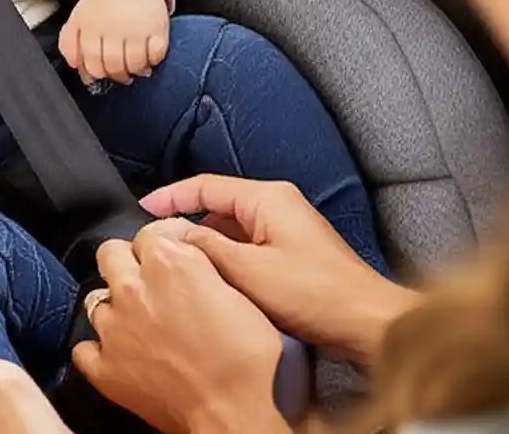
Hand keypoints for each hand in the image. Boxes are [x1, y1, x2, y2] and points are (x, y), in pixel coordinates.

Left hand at [60, 0, 168, 84]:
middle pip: (114, 67)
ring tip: (135, 66)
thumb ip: (69, 44)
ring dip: (135, 70)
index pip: (92, 65)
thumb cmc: (101, 4)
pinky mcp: (157, 27)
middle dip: (117, 75)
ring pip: (135, 64)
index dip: (97, 74)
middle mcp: (113, 29)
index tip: (103, 72)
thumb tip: (76, 66)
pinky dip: (154, 60)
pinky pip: (156, 54)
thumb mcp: (77, 20)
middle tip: (120, 72)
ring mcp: (136, 28)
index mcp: (91, 28)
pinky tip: (149, 55)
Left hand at [73, 221, 289, 433]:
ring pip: (96, 298)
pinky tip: (119, 352)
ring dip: (115, 305)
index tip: (171, 250)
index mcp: (169, 265)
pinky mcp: (104, 366)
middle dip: (128, 261)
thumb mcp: (237, 293)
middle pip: (110, 253)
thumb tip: (189, 254)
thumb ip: (202, 265)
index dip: (163, 241)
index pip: (149, 232)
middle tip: (147, 279)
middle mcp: (133, 290)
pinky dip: (99, 349)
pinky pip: (84, 347)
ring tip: (138, 320)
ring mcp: (114, 329)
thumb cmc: (245, 359)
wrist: (232, 412)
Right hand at [140, 175, 421, 361]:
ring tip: (177, 266)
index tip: (141, 209)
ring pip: (231, 229)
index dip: (170, 197)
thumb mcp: (248, 271)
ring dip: (205, 245)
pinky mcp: (291, 252)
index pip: (205, 186)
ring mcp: (286, 229)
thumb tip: (168, 234)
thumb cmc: (315, 295)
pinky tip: (210, 281)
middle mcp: (277, 205)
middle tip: (155, 246)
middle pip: (217, 206)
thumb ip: (204, 248)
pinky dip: (225, 258)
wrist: (367, 323)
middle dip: (185, 224)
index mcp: (267, 198)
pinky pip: (247, 246)